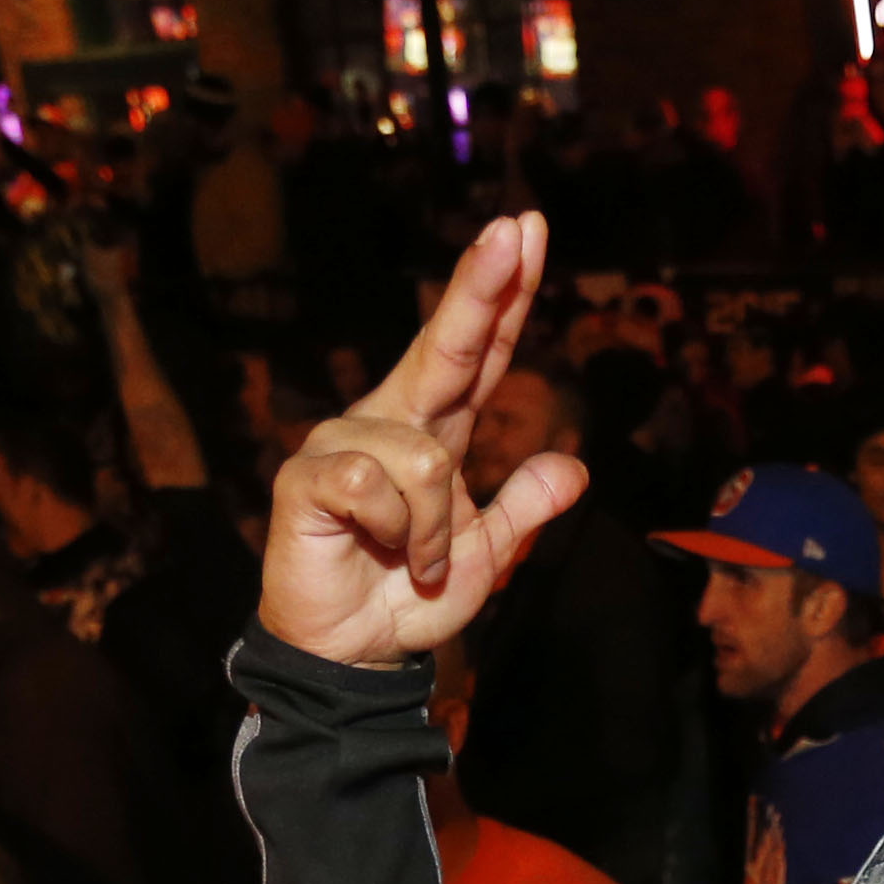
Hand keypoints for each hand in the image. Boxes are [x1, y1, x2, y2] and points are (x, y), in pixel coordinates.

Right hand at [256, 211, 587, 666]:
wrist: (353, 654)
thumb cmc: (409, 597)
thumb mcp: (486, 556)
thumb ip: (524, 509)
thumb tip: (576, 469)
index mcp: (435, 427)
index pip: (479, 353)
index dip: (502, 295)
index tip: (528, 232)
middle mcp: (389, 418)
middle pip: (444, 345)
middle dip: (480, 288)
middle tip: (515, 229)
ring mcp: (343, 441)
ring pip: (424, 458)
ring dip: (434, 528)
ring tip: (414, 561)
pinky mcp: (307, 475)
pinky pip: (374, 485)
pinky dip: (397, 533)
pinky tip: (378, 549)